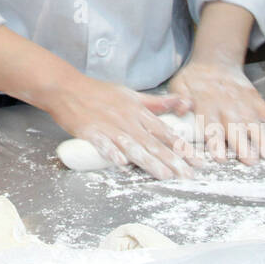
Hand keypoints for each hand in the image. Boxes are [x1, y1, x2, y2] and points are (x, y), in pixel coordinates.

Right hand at [47, 77, 200, 179]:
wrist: (67, 88)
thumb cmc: (99, 93)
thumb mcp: (131, 94)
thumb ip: (155, 103)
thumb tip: (180, 103)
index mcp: (138, 111)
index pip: (164, 131)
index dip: (181, 146)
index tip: (197, 160)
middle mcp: (127, 119)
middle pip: (153, 142)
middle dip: (172, 160)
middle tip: (188, 175)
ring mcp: (109, 126)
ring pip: (133, 146)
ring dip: (149, 161)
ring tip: (164, 175)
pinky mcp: (91, 131)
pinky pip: (103, 144)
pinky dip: (112, 153)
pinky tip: (121, 164)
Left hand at [168, 61, 264, 164]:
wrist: (215, 60)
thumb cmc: (195, 80)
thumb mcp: (179, 86)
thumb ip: (179, 99)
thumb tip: (180, 108)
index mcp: (205, 105)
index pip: (210, 125)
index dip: (215, 142)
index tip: (220, 157)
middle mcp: (225, 105)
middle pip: (234, 127)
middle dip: (243, 145)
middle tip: (250, 161)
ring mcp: (242, 101)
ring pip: (252, 121)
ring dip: (260, 137)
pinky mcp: (254, 97)